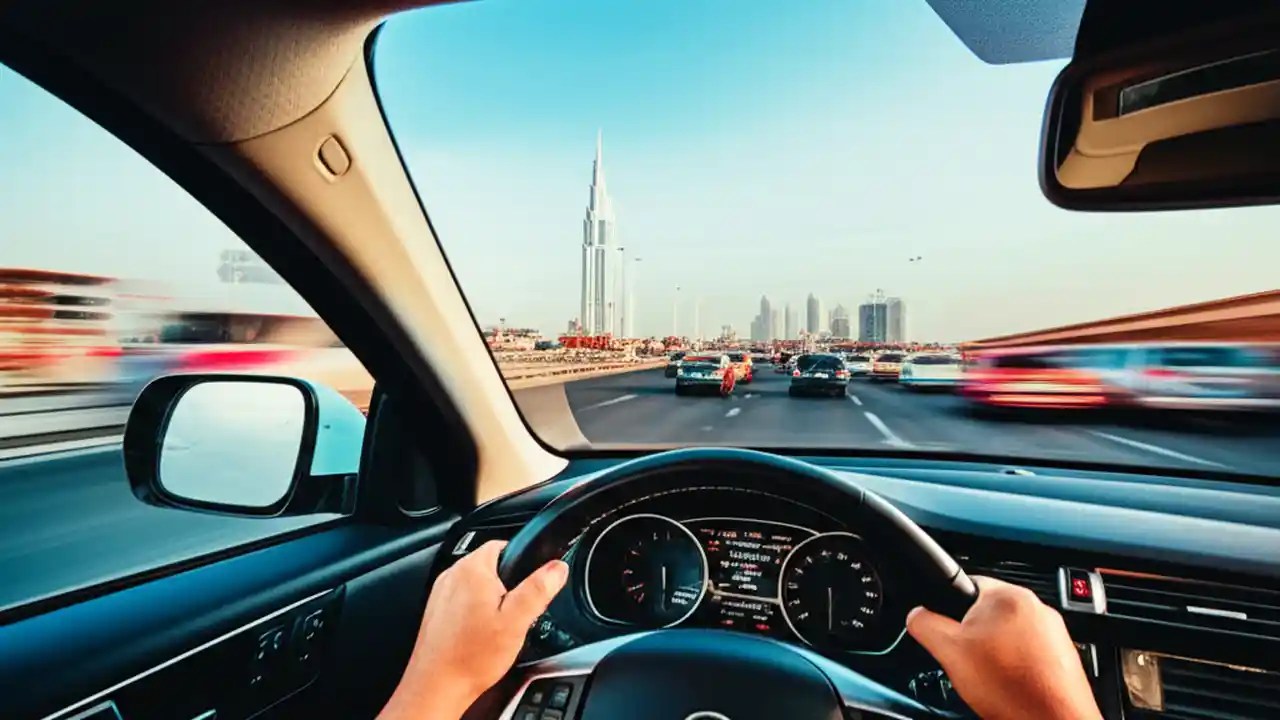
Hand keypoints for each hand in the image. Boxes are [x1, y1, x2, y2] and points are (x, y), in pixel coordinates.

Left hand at [379, 541, 568, 719]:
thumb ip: (538, 590)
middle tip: (514, 613)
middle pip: (491, 565)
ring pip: (477, 584)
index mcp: (473, 568)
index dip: (522, 562)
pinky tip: (479, 635)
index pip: (504, 544)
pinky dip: (474, 612)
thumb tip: (557, 568)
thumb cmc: (471, 657)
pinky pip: (462, 600)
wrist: (437, 686)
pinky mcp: (436, 610)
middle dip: (507, 585)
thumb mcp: (516, 621)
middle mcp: (452, 574)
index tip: (530, 583)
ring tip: (495, 628)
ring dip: (490, 600)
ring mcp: (441, 592)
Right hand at [906, 576, 1101, 719]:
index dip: (951, 611)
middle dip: (975, 636)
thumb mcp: (949, 653)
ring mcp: (1055, 632)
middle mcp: (1038, 607)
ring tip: (994, 677)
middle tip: (971, 662)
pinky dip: (1018, 666)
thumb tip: (916, 615)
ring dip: (997, 652)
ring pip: (1010, 634)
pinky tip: (1012, 684)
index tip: (951, 634)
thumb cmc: (1010, 688)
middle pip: (988, 613)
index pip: (967, 583)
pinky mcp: (1064, 655)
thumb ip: (926, 625)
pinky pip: (1030, 652)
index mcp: (1008, 596)